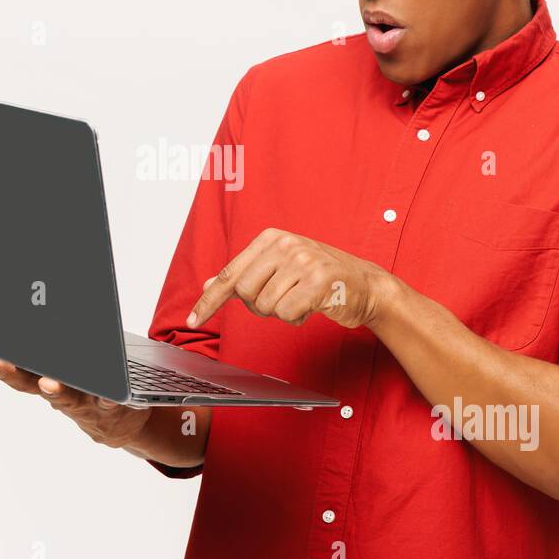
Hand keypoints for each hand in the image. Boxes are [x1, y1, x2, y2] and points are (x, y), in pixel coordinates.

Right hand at [0, 349, 152, 448]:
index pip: (11, 370)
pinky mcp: (109, 404)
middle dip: (11, 372)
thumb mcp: (43, 377)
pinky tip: (107, 391)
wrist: (117, 424)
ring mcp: (82, 400)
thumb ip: (13, 364)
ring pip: (65, 396)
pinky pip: (108, 400)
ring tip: (46, 382)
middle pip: (29, 383)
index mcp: (40, 379)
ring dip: (55, 390)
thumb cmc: (76, 391)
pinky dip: (108, 396)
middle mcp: (57, 391)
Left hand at [187, 227, 392, 329]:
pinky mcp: (320, 280)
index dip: (209, 301)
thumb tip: (209, 286)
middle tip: (283, 299)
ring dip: (281, 313)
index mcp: (271, 238)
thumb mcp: (279, 269)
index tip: (193, 320)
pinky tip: (312, 307)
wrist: (365, 285)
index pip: (229, 274)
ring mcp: (304, 260)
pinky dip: (296, 318)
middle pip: (245, 293)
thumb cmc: (319, 278)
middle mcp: (285, 244)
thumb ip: (245, 275)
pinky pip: (287, 313)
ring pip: (265, 306)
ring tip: (301, 300)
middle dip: (259, 306)